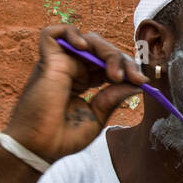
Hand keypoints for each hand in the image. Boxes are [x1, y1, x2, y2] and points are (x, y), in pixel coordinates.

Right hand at [5, 25, 148, 162]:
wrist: (40, 149)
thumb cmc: (62, 139)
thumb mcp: (97, 116)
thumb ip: (113, 97)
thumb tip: (136, 83)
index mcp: (82, 81)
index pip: (108, 63)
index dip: (126, 68)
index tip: (142, 82)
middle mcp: (70, 69)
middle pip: (100, 48)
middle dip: (121, 59)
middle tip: (133, 77)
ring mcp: (58, 64)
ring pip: (86, 40)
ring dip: (106, 50)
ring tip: (114, 73)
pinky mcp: (46, 61)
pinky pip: (52, 33)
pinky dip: (70, 32)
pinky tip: (83, 47)